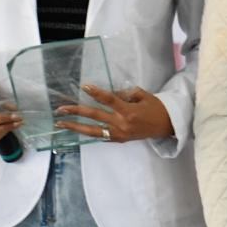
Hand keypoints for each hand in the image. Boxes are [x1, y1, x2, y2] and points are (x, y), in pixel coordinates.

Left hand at [54, 84, 173, 141]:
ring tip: (61, 124)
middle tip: (61, 109)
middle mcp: (121, 123)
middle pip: (94, 116)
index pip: (109, 100)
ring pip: (92, 130)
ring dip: (75, 127)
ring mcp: (118, 133)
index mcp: (128, 110)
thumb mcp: (143, 96)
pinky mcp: (119, 140)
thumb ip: (125, 94)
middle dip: (76, 111)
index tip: (84, 87)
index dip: (96, 93)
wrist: (166, 126)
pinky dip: (88, 133)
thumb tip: (110, 93)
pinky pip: (100, 136)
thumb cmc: (156, 108)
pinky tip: (77, 130)